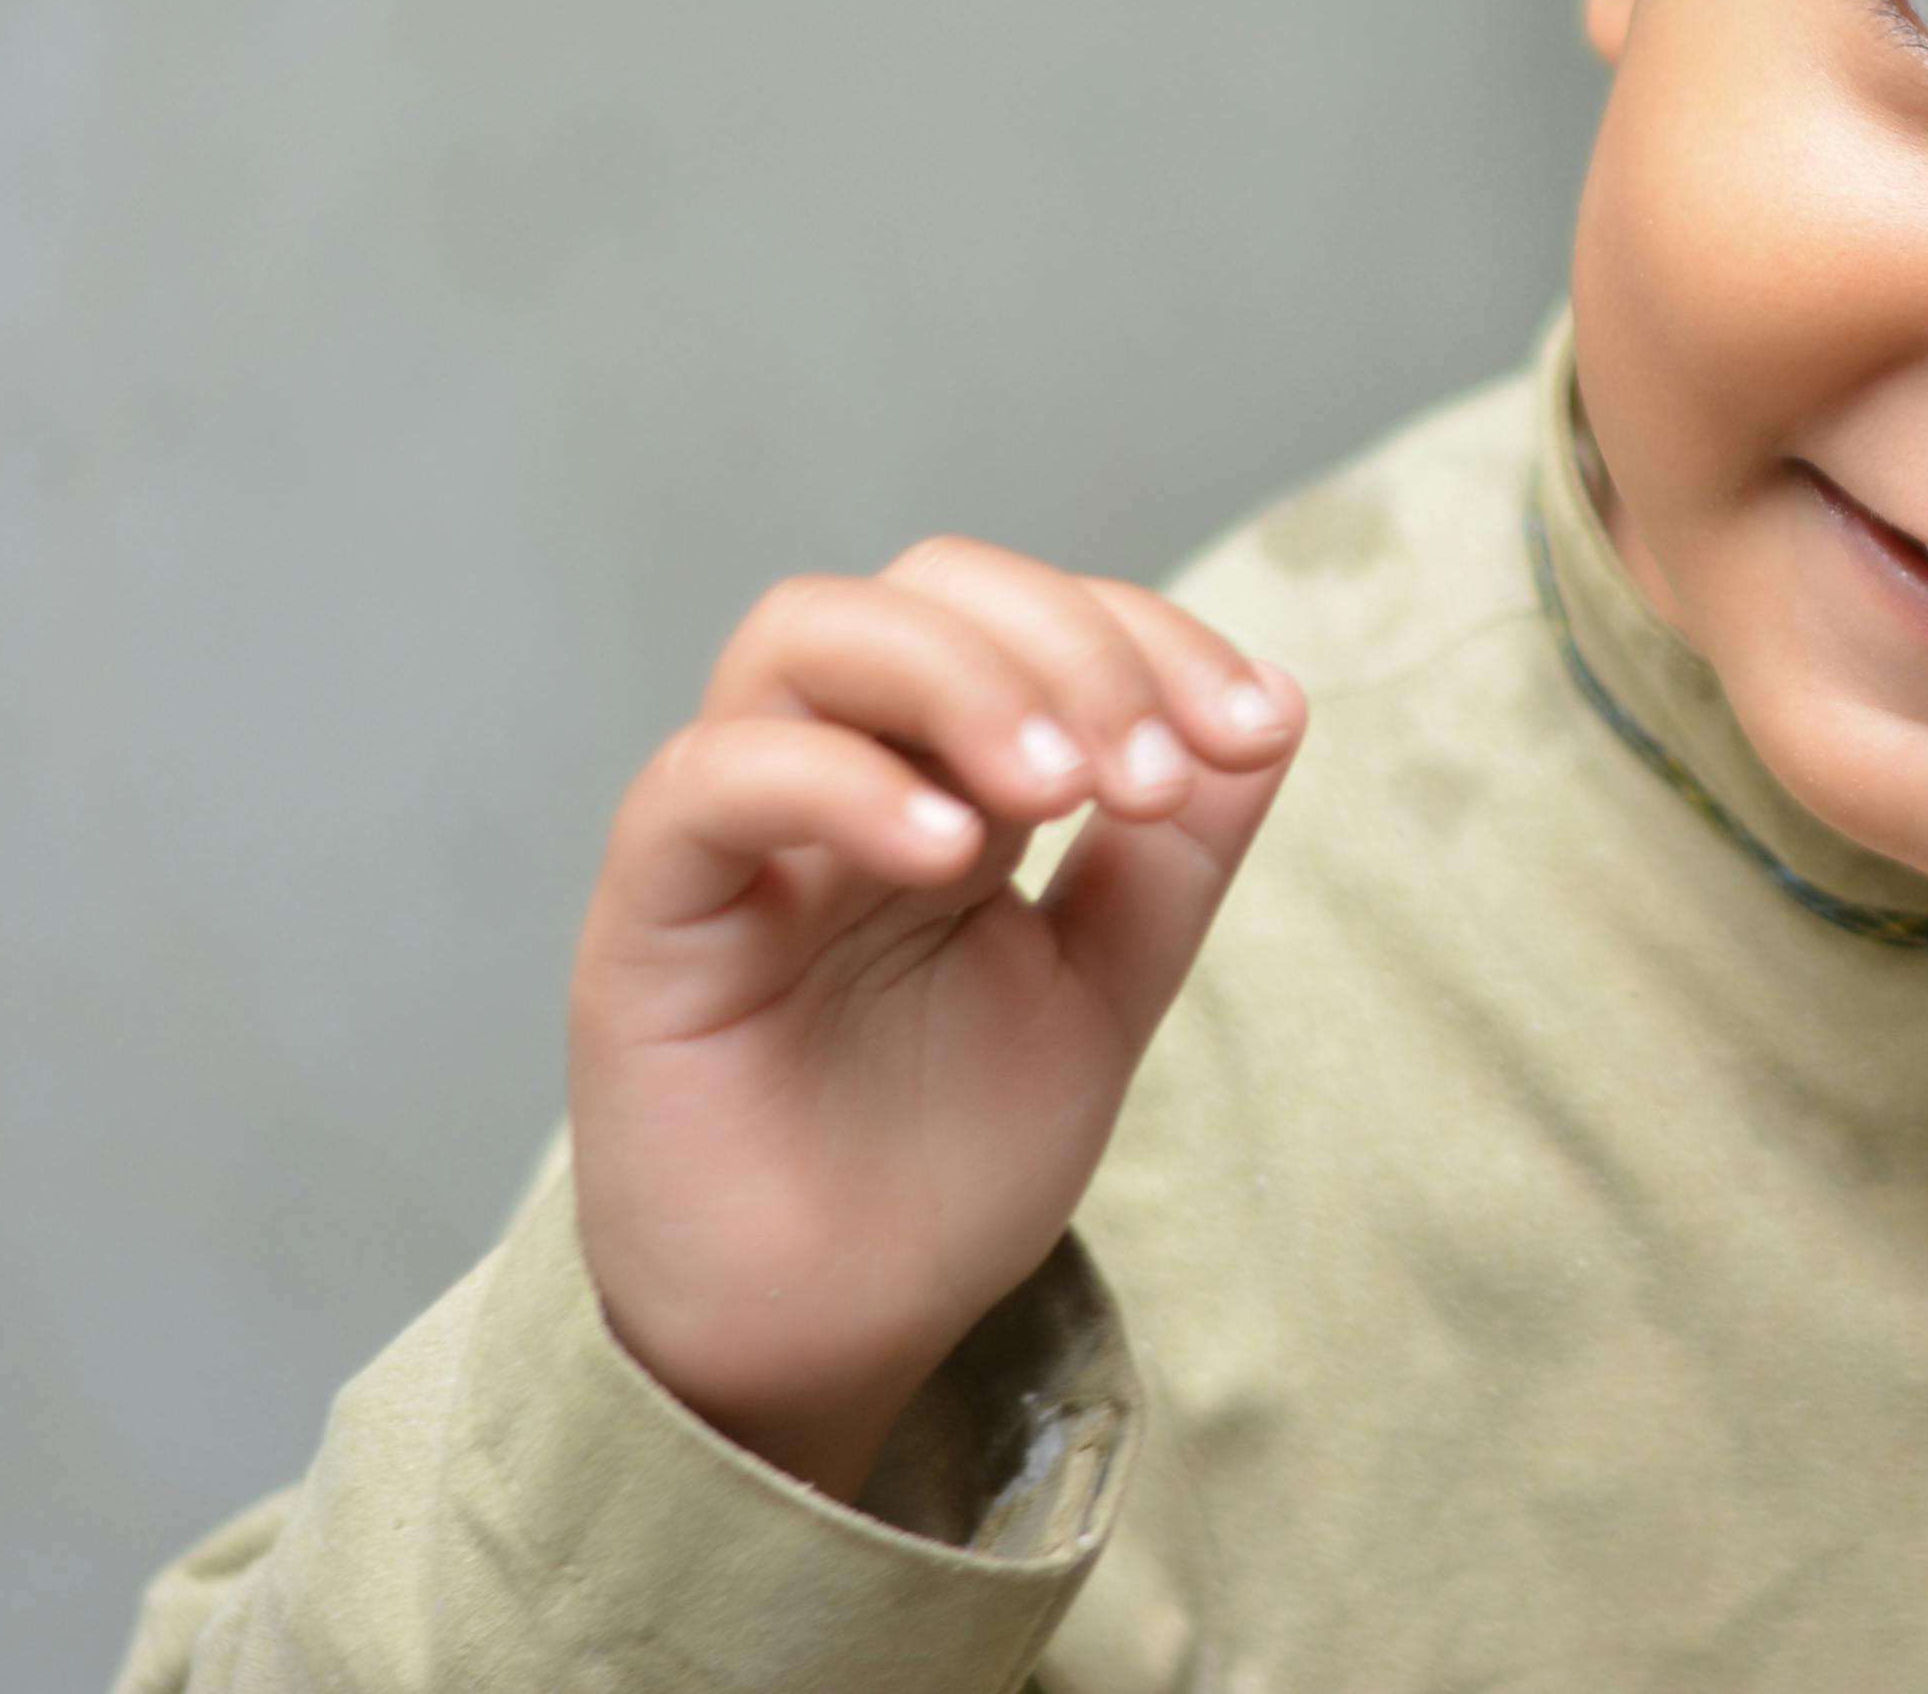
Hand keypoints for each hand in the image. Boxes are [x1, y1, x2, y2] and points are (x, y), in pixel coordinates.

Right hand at [567, 538, 1304, 1498]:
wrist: (832, 1338)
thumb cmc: (946, 1165)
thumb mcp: (1105, 991)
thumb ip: (1178, 856)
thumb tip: (1278, 706)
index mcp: (947, 780)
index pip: (1036, 618)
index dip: (1153, 638)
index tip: (1256, 727)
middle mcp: (839, 776)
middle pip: (930, 588)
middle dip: (1072, 647)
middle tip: (1153, 776)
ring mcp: (736, 834)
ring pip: (807, 635)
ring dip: (964, 680)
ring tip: (1065, 788)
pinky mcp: (649, 918)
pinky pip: (706, 783)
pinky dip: (837, 781)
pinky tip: (950, 854)